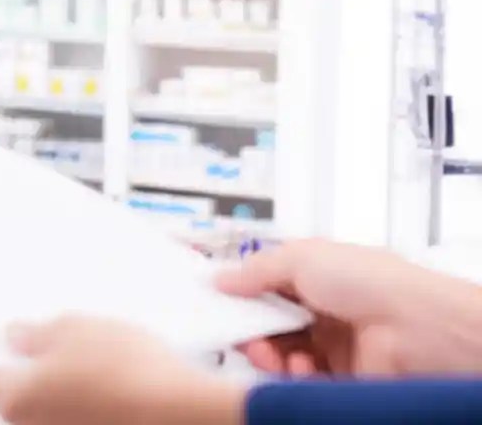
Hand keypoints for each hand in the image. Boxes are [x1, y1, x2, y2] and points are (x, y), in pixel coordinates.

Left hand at [0, 317, 245, 424]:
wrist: (181, 411)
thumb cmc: (126, 371)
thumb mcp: (75, 328)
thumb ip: (35, 333)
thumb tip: (16, 336)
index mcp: (16, 398)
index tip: (4, 342)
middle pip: (15, 397)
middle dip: (29, 372)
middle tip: (52, 344)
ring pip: (49, 409)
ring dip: (60, 389)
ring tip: (90, 360)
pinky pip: (77, 417)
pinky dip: (84, 402)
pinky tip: (108, 383)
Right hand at [217, 238, 481, 376]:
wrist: (417, 329)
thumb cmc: (373, 281)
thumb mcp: (301, 257)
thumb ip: (255, 269)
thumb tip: (221, 279)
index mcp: (318, 275)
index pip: (267, 285)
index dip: (243, 293)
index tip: (219, 300)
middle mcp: (324, 309)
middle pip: (270, 322)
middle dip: (248, 327)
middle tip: (237, 329)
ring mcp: (332, 344)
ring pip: (280, 353)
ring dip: (266, 353)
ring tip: (265, 351)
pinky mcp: (338, 376)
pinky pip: (299, 379)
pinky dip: (291, 374)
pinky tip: (297, 365)